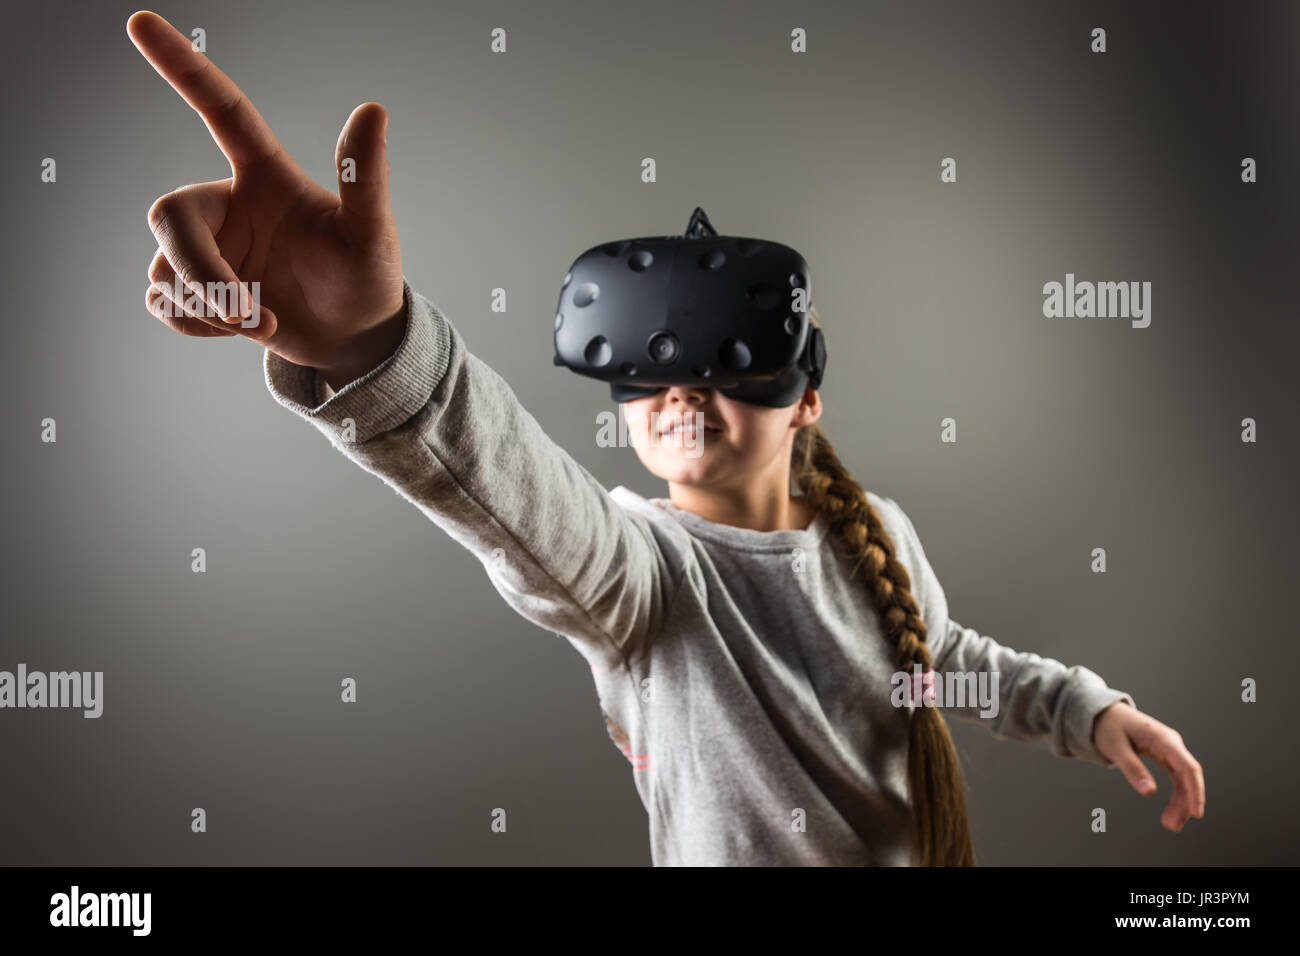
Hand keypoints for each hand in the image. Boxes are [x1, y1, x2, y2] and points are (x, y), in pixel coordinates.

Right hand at [127, 10, 406, 389]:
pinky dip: (195, 323)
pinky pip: (161, 301)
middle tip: (246, 309)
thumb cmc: (366, 277)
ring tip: (261, 320)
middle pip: (168, 214)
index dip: (183, 67)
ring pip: (163, 268)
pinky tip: (238, 329)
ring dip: (208, 306)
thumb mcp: (372, 232)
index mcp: (265, 174)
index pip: (220, 109)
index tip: (141, 21)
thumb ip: (365, 176)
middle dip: (200, 270)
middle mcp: (228, 203)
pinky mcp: (197, 290)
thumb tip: (373, 108)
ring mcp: (209, 246)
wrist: (354, 336)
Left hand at [1093, 700, 1205, 831]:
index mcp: (1163, 739)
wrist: (1104, 714)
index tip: (1197, 813)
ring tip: (1171, 825)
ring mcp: (1170, 750)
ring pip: (1184, 780)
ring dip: (1180, 803)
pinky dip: (1175, 796)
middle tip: (1173, 826)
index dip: (1195, 791)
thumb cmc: (1108, 727)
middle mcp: (1171, 744)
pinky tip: (1171, 812)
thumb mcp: (1116, 747)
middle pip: (1188, 777)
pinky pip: (1176, 778)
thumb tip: (1149, 792)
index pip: (1188, 767)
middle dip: (1185, 802)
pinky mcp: (1165, 756)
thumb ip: (1132, 768)